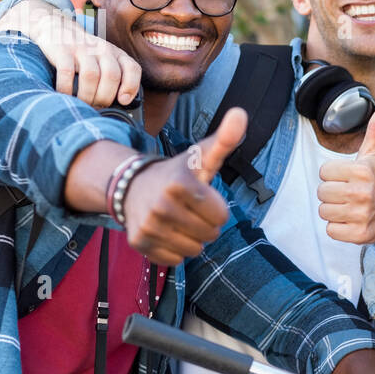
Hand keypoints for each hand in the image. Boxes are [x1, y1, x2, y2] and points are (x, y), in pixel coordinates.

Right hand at [0, 0, 141, 107]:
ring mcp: (82, 48)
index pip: (132, 68)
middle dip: (105, 97)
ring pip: (91, 75)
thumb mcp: (104, 59)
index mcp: (116, 53)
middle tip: (97, 106)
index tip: (123, 101)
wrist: (57, 28)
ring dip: (87, 96)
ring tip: (83, 104)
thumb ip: (113, 77)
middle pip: (111, 76)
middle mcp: (102, 49)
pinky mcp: (62, 50)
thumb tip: (117, 106)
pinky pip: (66, 72)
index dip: (130, 86)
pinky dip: (66, 88)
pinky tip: (66, 95)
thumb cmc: (85, 52)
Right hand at [122, 108, 247, 263]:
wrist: (133, 185)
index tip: (203, 197)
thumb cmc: (178, 173)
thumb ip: (225, 139)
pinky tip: (166, 231)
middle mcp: (160, 206)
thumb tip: (241, 113)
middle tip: (191, 210)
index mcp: (179, 184)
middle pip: (209, 235)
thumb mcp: (202, 156)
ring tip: (180, 220)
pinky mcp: (139, 243)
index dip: (217, 208)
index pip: (220, 216)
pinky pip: (174, 260)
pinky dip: (175, 250)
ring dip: (192, 239)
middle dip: (206, 225)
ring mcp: (148, 226)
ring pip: (193, 250)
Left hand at [316, 105, 374, 244]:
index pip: (324, 172)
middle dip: (332, 193)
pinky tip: (351, 220)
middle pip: (321, 192)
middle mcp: (362, 193)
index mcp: (362, 171)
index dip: (333, 175)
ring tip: (350, 207)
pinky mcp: (359, 234)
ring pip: (324, 211)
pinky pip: (330, 230)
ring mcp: (361, 215)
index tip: (348, 178)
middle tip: (348, 193)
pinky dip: (338, 227)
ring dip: (334, 210)